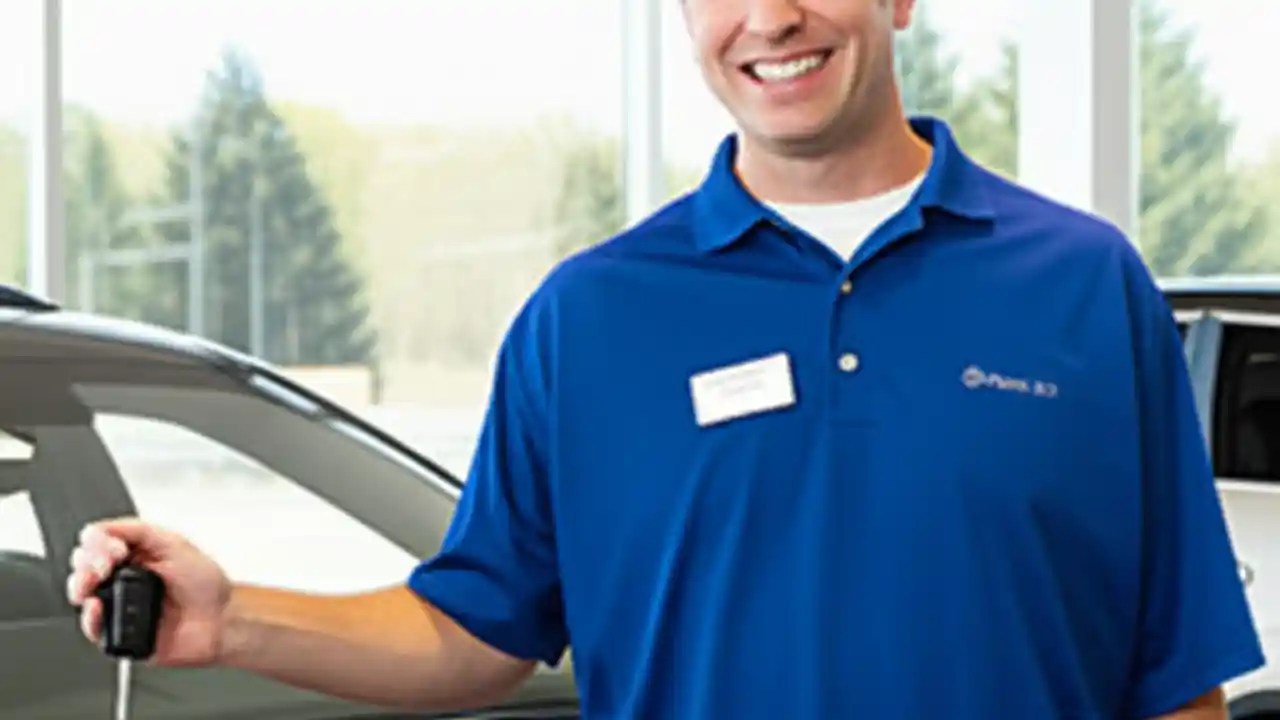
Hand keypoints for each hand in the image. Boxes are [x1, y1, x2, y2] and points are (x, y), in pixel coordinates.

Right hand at [66, 517, 231, 666]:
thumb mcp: (174, 543)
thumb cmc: (206, 584)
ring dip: (80, 585)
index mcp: (134, 555)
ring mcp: (119, 606)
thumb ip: (138, 530)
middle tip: (105, 564)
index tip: (116, 548)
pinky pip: (93, 628)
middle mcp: (122, 579)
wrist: (221, 619)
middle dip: (86, 561)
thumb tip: (100, 528)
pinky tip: (96, 607)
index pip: (97, 543)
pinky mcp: (119, 633)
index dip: (99, 543)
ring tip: (93, 582)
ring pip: (82, 595)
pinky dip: (89, 618)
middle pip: (83, 567)